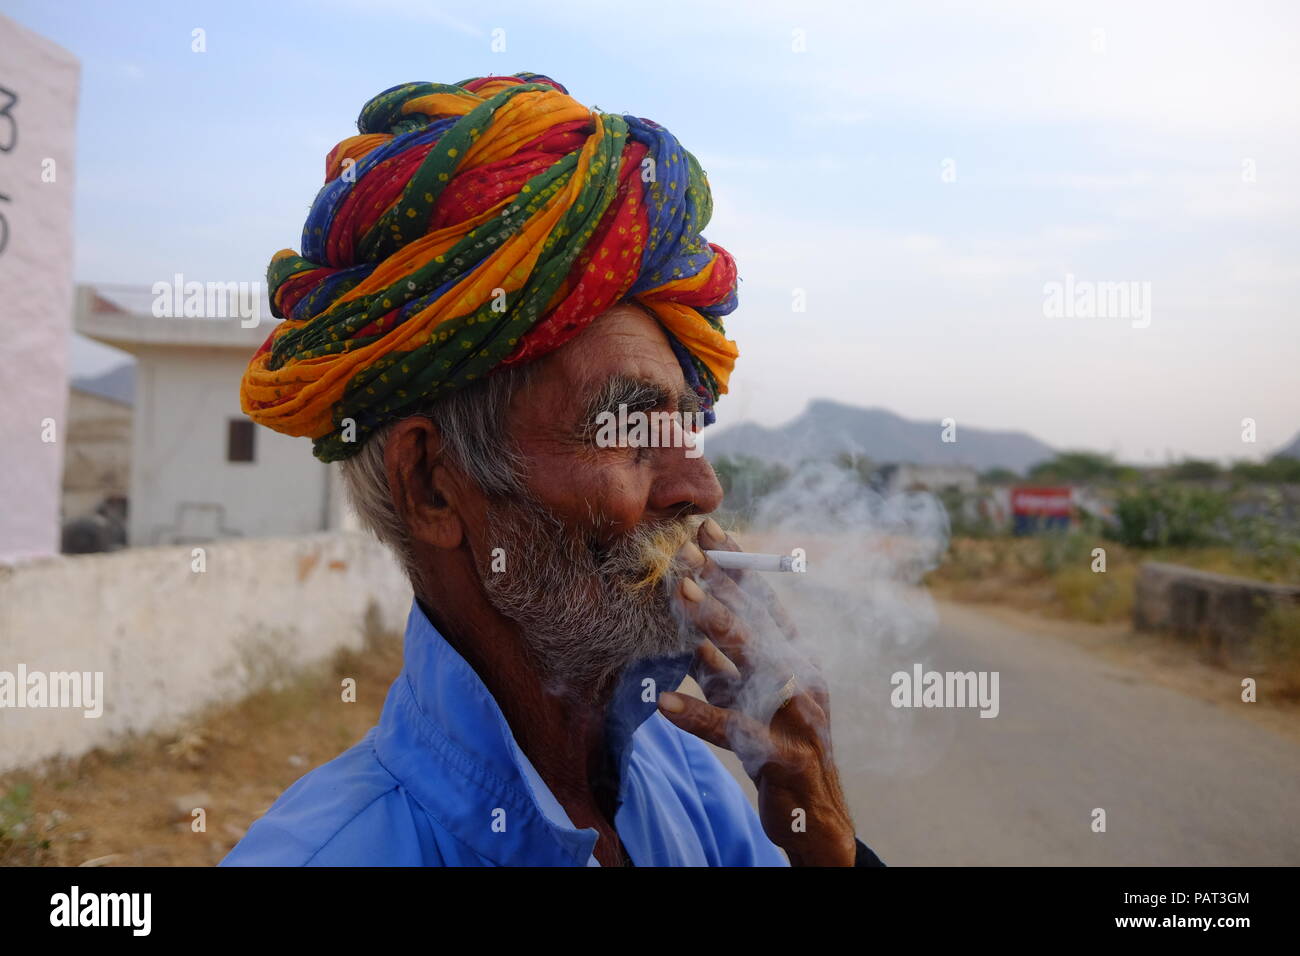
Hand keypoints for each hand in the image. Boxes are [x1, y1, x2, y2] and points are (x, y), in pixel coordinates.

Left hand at [657, 518, 856, 866]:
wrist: (818, 820)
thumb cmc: (780, 749)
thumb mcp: (748, 700)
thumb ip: (723, 668)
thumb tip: (688, 633)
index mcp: (794, 658)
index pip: (763, 601)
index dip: (736, 565)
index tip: (706, 528)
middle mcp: (801, 676)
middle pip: (758, 621)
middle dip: (721, 583)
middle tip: (685, 550)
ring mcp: (797, 715)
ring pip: (753, 663)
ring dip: (716, 628)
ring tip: (680, 598)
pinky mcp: (784, 756)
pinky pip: (736, 732)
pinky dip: (700, 717)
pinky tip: (665, 704)